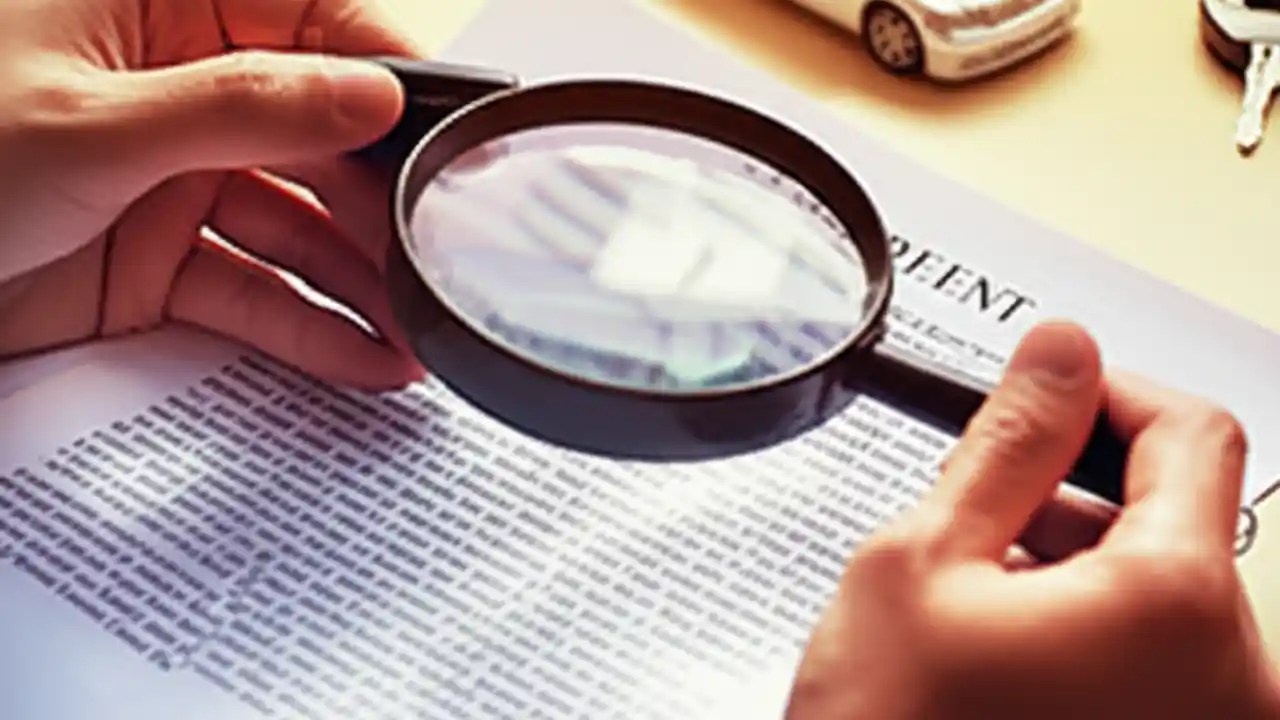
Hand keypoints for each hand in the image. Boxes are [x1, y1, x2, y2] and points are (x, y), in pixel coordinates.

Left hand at [0, 0, 426, 388]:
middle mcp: (172, 92)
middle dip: (383, 201)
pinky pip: (252, 294)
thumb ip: (243, 107)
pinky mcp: (155, 264)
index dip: (384, 72)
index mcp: (152, 13)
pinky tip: (365, 355)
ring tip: (416, 324)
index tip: (446, 130)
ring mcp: (167, 181)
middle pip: (317, 138)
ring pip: (295, 226)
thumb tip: (370, 94)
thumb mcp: (93, 126)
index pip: (308, 20)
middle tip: (437, 252)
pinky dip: (308, 331)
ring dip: (360, 280)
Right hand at [786, 321, 1279, 718]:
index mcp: (1178, 606)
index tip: (1042, 403)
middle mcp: (1237, 679)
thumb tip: (1060, 351)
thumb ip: (1005, 444)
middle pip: (1179, 518)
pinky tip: (1004, 668)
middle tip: (970, 529)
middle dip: (1071, 502)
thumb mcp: (919, 566)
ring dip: (1072, 572)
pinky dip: (1090, 636)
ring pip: (1164, 593)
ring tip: (974, 619)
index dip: (1105, 396)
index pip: (1193, 432)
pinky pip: (1164, 662)